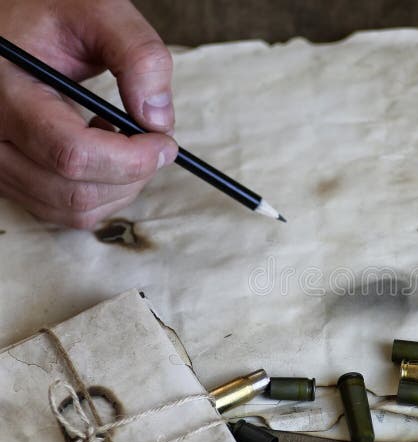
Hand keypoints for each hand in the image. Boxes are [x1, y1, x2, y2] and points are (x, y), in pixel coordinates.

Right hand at [0, 0, 177, 228]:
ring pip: (72, 209)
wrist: (12, 24)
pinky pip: (63, 210)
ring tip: (121, 137)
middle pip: (75, 190)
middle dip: (132, 174)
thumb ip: (139, 56)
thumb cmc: (52, 13)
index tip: (165, 142)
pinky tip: (102, 149)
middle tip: (155, 142)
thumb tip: (158, 120)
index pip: (72, 154)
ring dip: (118, 186)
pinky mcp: (9, 176)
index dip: (132, 159)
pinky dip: (100, 192)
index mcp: (4, 90)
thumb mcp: (99, 12)